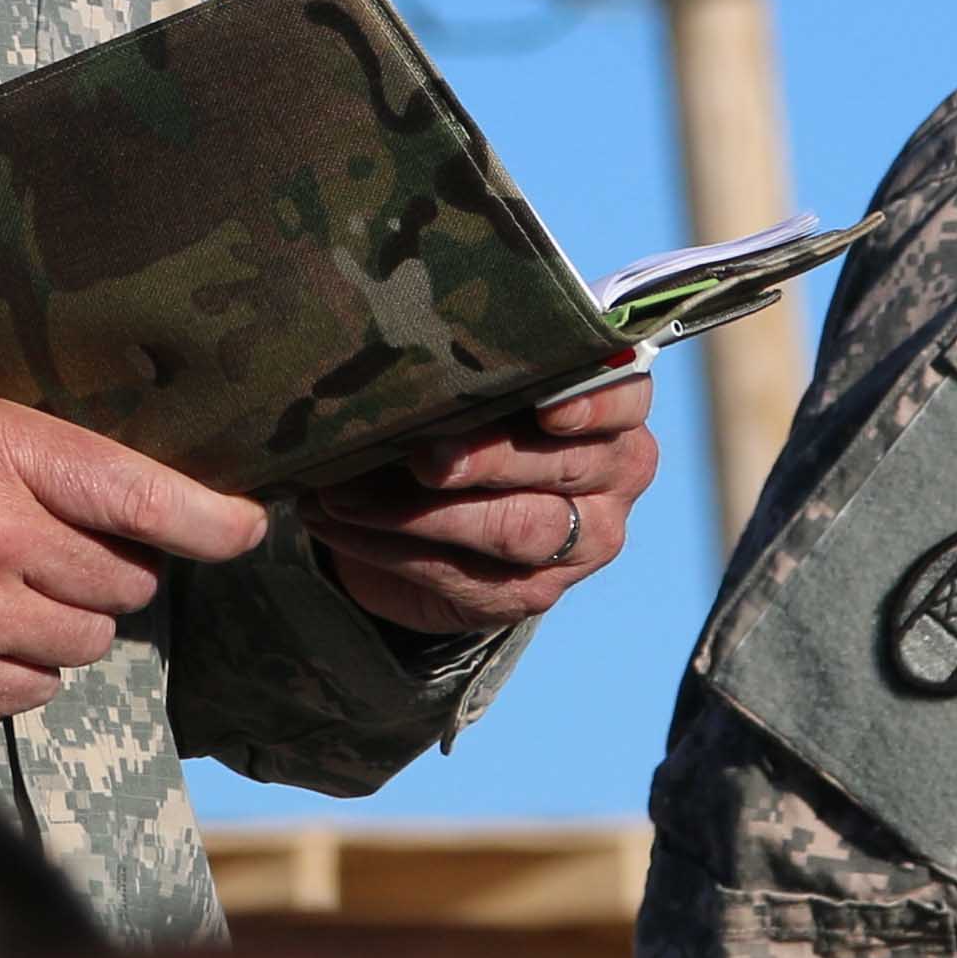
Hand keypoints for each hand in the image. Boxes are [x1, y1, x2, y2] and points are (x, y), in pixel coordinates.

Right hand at [0, 379, 271, 722]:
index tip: (250, 527)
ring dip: (66, 622)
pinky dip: (23, 670)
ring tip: (2, 593)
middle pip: (125, 578)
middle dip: (107, 568)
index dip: (211, 517)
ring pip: (89, 641)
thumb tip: (118, 491)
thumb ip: (23, 446)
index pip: (139, 491)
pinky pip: (38, 690)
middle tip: (54, 550)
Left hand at [295, 368, 661, 637]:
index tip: (547, 409)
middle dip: (486, 459)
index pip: (622, 399)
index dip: (590, 403)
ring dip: (423, 513)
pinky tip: (334, 521)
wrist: (452, 515)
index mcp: (613, 412)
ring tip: (345, 494)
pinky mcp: (529, 594)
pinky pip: (458, 573)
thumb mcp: (476, 392)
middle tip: (423, 456)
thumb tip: (400, 362)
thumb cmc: (469, 422)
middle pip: (562, 466)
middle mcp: (612, 478)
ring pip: (512, 528)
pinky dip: (386, 546)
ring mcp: (579, 544)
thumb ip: (464, 376)